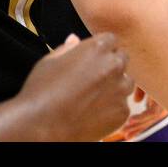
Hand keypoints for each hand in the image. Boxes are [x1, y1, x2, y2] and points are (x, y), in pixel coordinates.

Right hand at [14, 33, 133, 141]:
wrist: (42, 127)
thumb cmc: (41, 92)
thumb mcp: (49, 62)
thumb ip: (68, 48)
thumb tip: (74, 39)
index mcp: (98, 48)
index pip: (111, 40)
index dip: (102, 49)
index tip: (94, 59)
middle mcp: (114, 66)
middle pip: (122, 59)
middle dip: (111, 66)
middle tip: (93, 79)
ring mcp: (120, 89)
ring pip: (126, 83)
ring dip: (115, 87)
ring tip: (93, 98)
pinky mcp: (122, 112)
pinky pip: (122, 106)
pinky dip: (112, 109)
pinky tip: (93, 113)